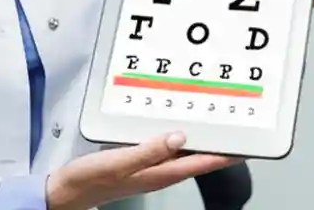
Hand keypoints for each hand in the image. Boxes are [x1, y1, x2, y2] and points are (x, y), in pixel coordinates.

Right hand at [45, 132, 240, 209]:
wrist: (66, 191)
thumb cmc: (90, 179)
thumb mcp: (119, 163)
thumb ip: (149, 150)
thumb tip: (180, 137)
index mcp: (160, 174)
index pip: (203, 163)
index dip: (227, 154)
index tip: (248, 143)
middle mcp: (160, 172)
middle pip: (198, 157)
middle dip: (219, 143)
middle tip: (239, 125)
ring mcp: (150, 167)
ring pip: (184, 151)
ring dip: (200, 139)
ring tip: (217, 122)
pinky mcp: (139, 161)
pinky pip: (166, 147)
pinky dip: (177, 136)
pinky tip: (176, 126)